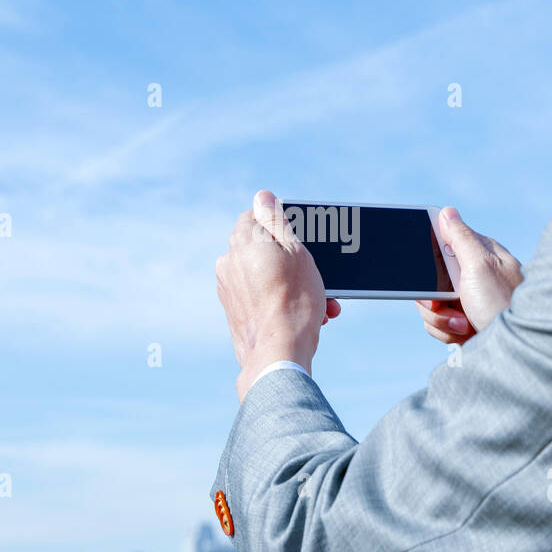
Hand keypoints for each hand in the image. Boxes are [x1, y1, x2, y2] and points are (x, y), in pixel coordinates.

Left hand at [216, 190, 341, 399]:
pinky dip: (281, 300)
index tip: (302, 240)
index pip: (255, 217)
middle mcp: (229, 264)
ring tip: (322, 303)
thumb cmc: (294, 303)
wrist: (278, 355)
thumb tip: (262, 196)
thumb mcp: (295, 252)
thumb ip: (276, 221)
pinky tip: (307, 315)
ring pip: (266, 276)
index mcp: (242, 243)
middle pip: (264, 249)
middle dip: (295, 261)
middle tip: (320, 276)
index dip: (281, 226)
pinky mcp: (234, 312)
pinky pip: (260, 297)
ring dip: (294, 284)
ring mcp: (229, 289)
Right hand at [416, 206, 522, 343]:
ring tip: (466, 325)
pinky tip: (467, 334)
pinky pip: (440, 325)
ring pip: (432, 305)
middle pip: (431, 280)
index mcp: (480, 253)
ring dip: (442, 320)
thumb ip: (461, 237)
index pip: (440, 246)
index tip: (433, 278)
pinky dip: (448, 332)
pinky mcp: (466, 322)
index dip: (430, 263)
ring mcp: (470, 300)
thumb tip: (447, 211)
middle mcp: (474, 275)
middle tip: (450, 307)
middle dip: (434, 299)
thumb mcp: (480, 265)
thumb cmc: (502, 305)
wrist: (518, 351)